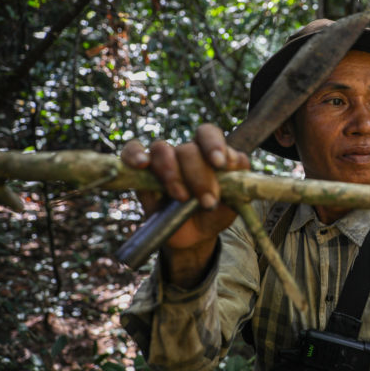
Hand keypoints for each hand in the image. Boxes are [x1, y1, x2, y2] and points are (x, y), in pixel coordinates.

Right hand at [121, 124, 249, 251]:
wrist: (195, 237)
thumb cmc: (215, 213)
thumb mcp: (233, 202)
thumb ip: (238, 181)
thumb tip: (238, 161)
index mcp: (209, 152)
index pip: (208, 133)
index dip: (214, 144)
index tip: (220, 163)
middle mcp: (186, 152)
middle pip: (188, 149)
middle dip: (199, 176)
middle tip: (208, 202)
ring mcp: (162, 161)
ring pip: (162, 149)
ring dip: (172, 173)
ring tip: (182, 197)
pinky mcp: (141, 174)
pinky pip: (130, 153)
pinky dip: (134, 154)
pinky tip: (142, 164)